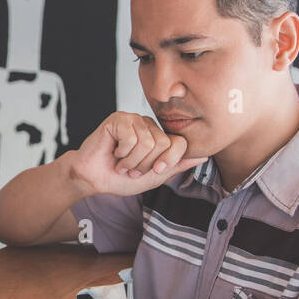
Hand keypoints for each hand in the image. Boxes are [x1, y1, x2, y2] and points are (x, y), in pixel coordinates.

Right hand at [66, 111, 206, 197]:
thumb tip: (204, 156)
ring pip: (147, 142)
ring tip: (121, 162)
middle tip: (131, 168)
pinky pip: (131, 137)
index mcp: (159, 136)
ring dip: (131, 161)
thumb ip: (177, 165)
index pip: (179, 143)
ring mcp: (133, 119)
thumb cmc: (120, 178)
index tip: (153, 171)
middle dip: (145, 164)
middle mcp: (148, 125)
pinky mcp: (118, 119)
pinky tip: (113, 152)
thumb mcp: (155, 176)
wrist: (93, 179)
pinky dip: (122, 152)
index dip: (168, 161)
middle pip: (163, 143)